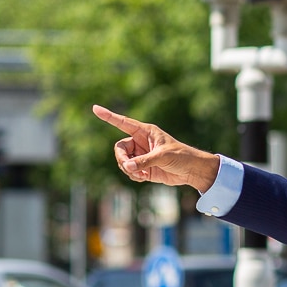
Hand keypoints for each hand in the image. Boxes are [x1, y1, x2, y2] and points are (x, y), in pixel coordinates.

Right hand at [94, 104, 220, 192]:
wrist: (191, 171)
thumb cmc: (182, 157)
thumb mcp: (163, 156)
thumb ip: (144, 161)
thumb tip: (127, 167)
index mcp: (145, 132)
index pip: (123, 123)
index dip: (109, 116)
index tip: (95, 108)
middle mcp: (140, 142)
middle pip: (119, 148)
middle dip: (121, 159)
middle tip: (129, 168)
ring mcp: (141, 155)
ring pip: (123, 161)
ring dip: (128, 169)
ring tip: (141, 175)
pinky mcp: (143, 167)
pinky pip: (129, 171)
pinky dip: (133, 175)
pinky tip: (143, 178)